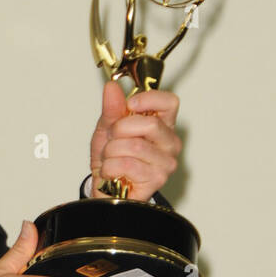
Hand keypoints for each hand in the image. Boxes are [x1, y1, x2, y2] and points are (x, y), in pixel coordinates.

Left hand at [89, 80, 180, 200]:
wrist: (106, 189)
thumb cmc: (112, 158)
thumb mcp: (107, 129)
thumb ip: (111, 109)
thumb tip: (112, 88)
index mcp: (162, 124)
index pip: (169, 102)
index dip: (148, 99)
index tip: (130, 105)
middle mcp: (169, 142)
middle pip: (150, 124)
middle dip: (120, 130)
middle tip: (113, 139)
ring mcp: (166, 162)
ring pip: (134, 146)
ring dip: (111, 152)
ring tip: (111, 158)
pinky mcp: (157, 179)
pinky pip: (127, 165)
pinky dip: (110, 167)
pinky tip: (113, 172)